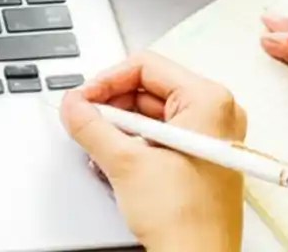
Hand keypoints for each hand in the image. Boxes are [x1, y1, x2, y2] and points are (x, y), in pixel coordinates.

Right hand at [60, 52, 245, 251]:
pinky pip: (155, 134)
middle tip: (85, 121)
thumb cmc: (187, 221)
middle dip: (111, 106)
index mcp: (209, 102)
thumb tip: (72, 104)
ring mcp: (207, 136)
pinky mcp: (196, 156)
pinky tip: (115, 160)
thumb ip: (90, 125)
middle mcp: (214, 115)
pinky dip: (130, 143)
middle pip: (146, 88)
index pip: (145, 66)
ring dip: (117, 127)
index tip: (83, 98)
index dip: (106, 80)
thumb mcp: (125, 163)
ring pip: (147, 112)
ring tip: (101, 147)